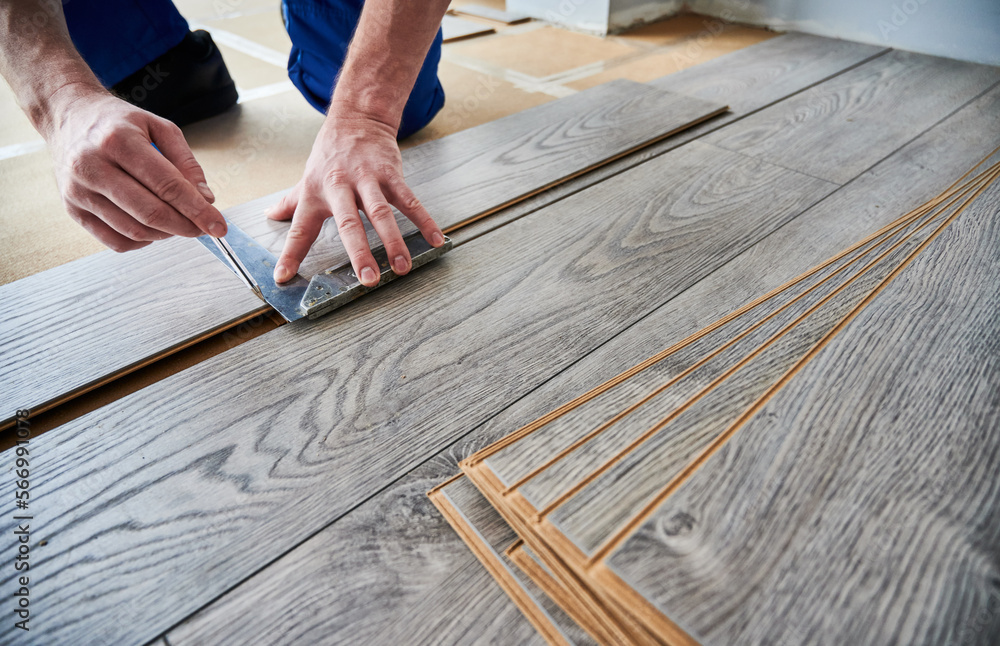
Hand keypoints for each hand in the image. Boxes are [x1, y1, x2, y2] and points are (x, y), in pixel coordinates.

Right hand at [45, 86, 225, 251]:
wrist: (69, 117)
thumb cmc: (118, 123)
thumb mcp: (159, 127)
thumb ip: (186, 162)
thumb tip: (205, 199)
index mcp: (118, 141)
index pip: (167, 185)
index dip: (197, 210)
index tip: (218, 226)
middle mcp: (92, 166)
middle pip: (150, 213)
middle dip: (185, 226)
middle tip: (203, 227)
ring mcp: (78, 191)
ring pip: (134, 231)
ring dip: (166, 234)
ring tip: (178, 222)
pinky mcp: (73, 210)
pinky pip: (115, 241)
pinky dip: (142, 241)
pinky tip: (153, 228)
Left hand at [268, 113, 443, 284]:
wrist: (357, 118)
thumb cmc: (331, 154)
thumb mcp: (307, 177)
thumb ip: (290, 201)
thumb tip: (269, 215)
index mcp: (316, 194)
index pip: (299, 228)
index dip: (290, 254)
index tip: (283, 278)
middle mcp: (339, 188)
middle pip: (349, 224)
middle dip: (359, 252)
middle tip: (368, 280)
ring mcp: (367, 180)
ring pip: (381, 213)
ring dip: (393, 241)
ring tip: (401, 267)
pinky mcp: (391, 174)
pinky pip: (409, 200)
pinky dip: (424, 220)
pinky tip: (435, 239)